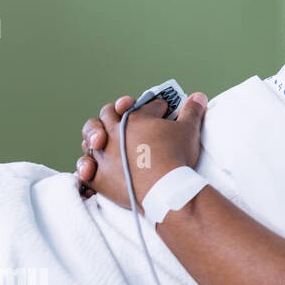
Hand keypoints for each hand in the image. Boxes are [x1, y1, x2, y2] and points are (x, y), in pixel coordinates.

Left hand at [77, 92, 207, 209]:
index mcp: (134, 118)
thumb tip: (198, 96)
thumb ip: (192, 111)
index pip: (143, 106)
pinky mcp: (99, 178)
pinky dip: (87, 170)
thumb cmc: (176, 155)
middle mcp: (113, 133)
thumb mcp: (189, 129)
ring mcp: (103, 155)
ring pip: (90, 140)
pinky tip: (91, 170)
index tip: (164, 110)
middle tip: (126, 116)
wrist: (165, 188)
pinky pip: (85, 172)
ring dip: (95, 139)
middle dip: (115, 112)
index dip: (155, 107)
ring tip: (102, 142)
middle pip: (106, 114)